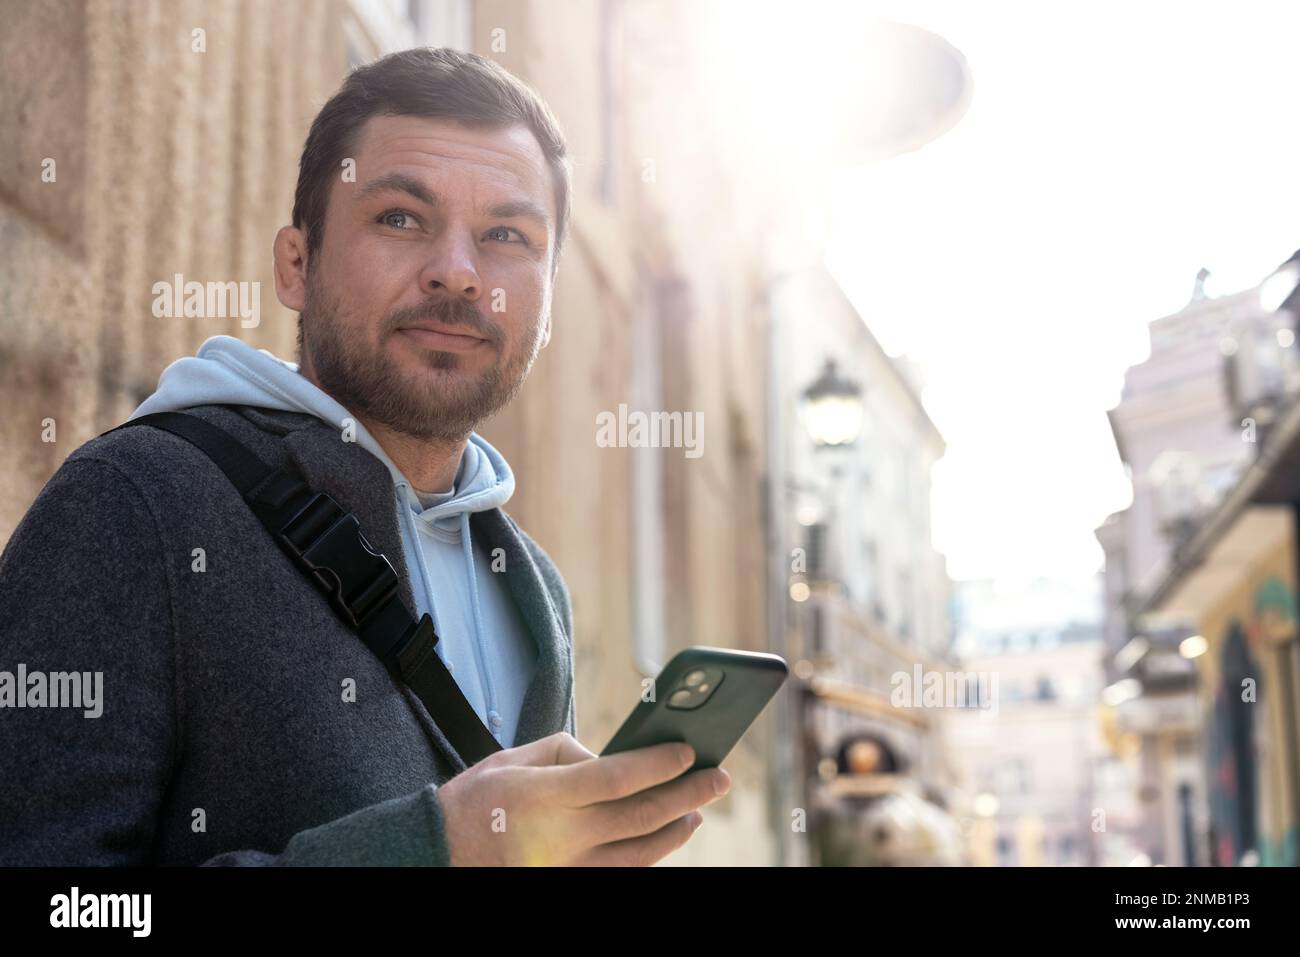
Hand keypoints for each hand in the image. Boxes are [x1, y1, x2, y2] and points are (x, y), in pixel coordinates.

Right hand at [435, 732, 729, 865]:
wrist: (438, 853)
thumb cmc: (477, 799)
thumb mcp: (514, 757)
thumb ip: (567, 750)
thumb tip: (614, 758)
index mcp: (543, 795)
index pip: (615, 778)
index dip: (657, 764)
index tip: (687, 750)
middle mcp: (559, 835)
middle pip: (639, 816)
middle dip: (686, 795)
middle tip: (718, 779)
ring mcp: (566, 867)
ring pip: (638, 853)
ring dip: (676, 830)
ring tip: (698, 810)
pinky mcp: (567, 883)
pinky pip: (620, 873)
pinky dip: (650, 856)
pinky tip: (666, 838)